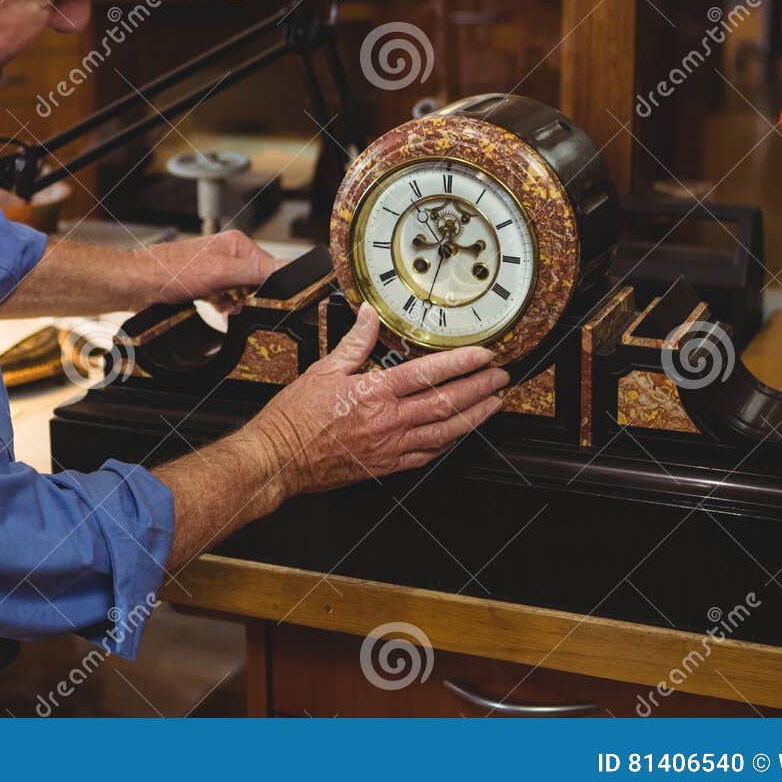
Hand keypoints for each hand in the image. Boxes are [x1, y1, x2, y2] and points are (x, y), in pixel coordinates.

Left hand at [146, 230, 279, 313]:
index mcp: (237, 244)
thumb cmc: (171, 271)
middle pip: (257, 281)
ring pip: (242, 292)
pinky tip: (218, 309)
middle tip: (238, 305)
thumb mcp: (221, 272)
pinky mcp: (207, 284)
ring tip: (225, 308)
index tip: (263, 301)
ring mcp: (217, 270)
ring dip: (238, 304)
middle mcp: (228, 254)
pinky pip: (227, 299)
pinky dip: (225, 307)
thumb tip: (287, 267)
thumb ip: (255, 271)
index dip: (269, 287)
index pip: (270, 266)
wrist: (139, 284)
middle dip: (252, 297)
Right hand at [243, 304, 508, 494]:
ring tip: (494, 404)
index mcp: (374, 392)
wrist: (280, 458)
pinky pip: (426, 455)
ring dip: (474, 417)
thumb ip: (354, 342)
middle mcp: (388, 421)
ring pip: (444, 432)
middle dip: (479, 389)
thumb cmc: (296, 418)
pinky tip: (460, 434)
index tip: (484, 355)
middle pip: (446, 403)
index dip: (461, 363)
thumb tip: (369, 315)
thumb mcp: (323, 369)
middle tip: (501, 378)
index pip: (428, 374)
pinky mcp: (386, 466)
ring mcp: (390, 446)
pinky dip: (448, 443)